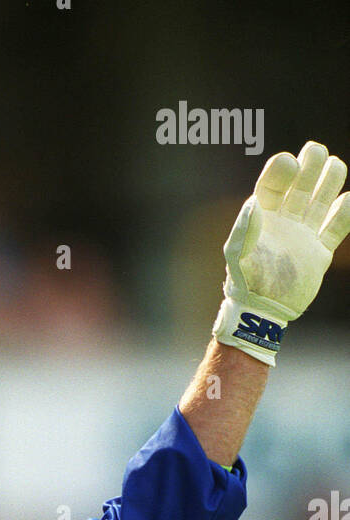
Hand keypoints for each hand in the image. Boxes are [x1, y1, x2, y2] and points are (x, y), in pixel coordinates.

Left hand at [213, 142, 349, 363]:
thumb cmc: (245, 283)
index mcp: (263, 217)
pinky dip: (344, 215)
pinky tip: (349, 200)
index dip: (281, 171)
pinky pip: (336, 229)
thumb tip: (253, 203)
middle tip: (316, 150)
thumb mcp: (238, 257)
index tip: (289, 162)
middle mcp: (285, 221)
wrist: (262, 312)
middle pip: (301, 186)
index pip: (273, 185)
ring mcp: (304, 235)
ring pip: (320, 202)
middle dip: (310, 167)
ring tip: (335, 165)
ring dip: (328, 183)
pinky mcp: (319, 253)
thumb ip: (244, 231)